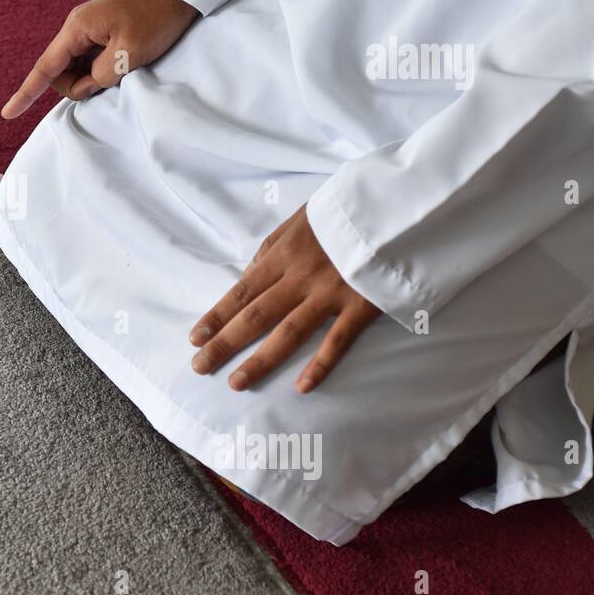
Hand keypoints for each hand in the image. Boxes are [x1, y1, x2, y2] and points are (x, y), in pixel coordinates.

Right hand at [0, 0, 198, 118]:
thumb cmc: (156, 19)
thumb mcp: (128, 54)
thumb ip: (100, 76)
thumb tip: (87, 85)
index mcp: (77, 29)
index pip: (45, 69)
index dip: (26, 94)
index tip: (8, 114)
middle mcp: (76, 28)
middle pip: (60, 72)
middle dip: (78, 87)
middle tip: (112, 81)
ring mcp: (88, 30)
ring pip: (76, 68)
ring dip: (91, 79)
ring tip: (123, 69)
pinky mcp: (101, 33)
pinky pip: (89, 61)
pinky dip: (99, 71)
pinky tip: (120, 66)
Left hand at [189, 206, 381, 392]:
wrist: (398, 206)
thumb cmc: (344, 211)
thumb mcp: (301, 218)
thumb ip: (272, 248)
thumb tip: (247, 275)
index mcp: (284, 253)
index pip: (242, 291)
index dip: (217, 315)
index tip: (195, 338)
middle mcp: (301, 276)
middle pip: (255, 315)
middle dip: (224, 343)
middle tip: (200, 367)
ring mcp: (331, 293)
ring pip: (288, 333)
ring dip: (259, 361)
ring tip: (235, 383)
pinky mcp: (363, 305)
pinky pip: (337, 341)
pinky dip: (320, 365)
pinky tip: (301, 388)